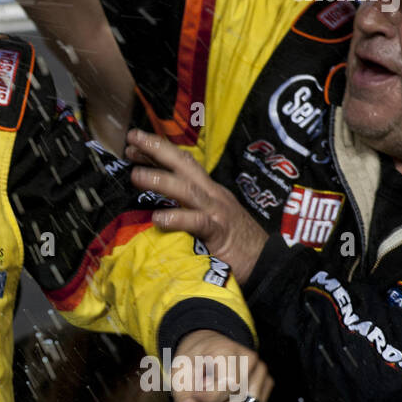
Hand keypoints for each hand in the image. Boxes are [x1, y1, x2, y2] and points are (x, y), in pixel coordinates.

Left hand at [126, 127, 267, 284]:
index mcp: (208, 191)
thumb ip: (187, 208)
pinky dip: (178, 219)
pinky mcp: (220, 233)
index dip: (158, 151)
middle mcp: (212, 195)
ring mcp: (217, 212)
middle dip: (158, 149)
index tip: (133, 144)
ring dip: (161, 180)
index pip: (182, 164)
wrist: (269, 263)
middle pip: (184, 164)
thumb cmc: (235, 243)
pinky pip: (198, 223)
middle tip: (132, 138)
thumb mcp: (209, 218)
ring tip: (135, 175)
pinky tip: (158, 219)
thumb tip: (157, 205)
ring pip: (187, 190)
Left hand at [170, 329, 272, 401]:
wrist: (207, 345)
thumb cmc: (194, 357)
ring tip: (212, 401)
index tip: (194, 394)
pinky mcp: (266, 387)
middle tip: (202, 393)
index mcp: (228, 352)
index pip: (226, 388)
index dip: (205, 398)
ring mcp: (262, 375)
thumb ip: (183, 396)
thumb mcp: (180, 372)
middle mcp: (251, 361)